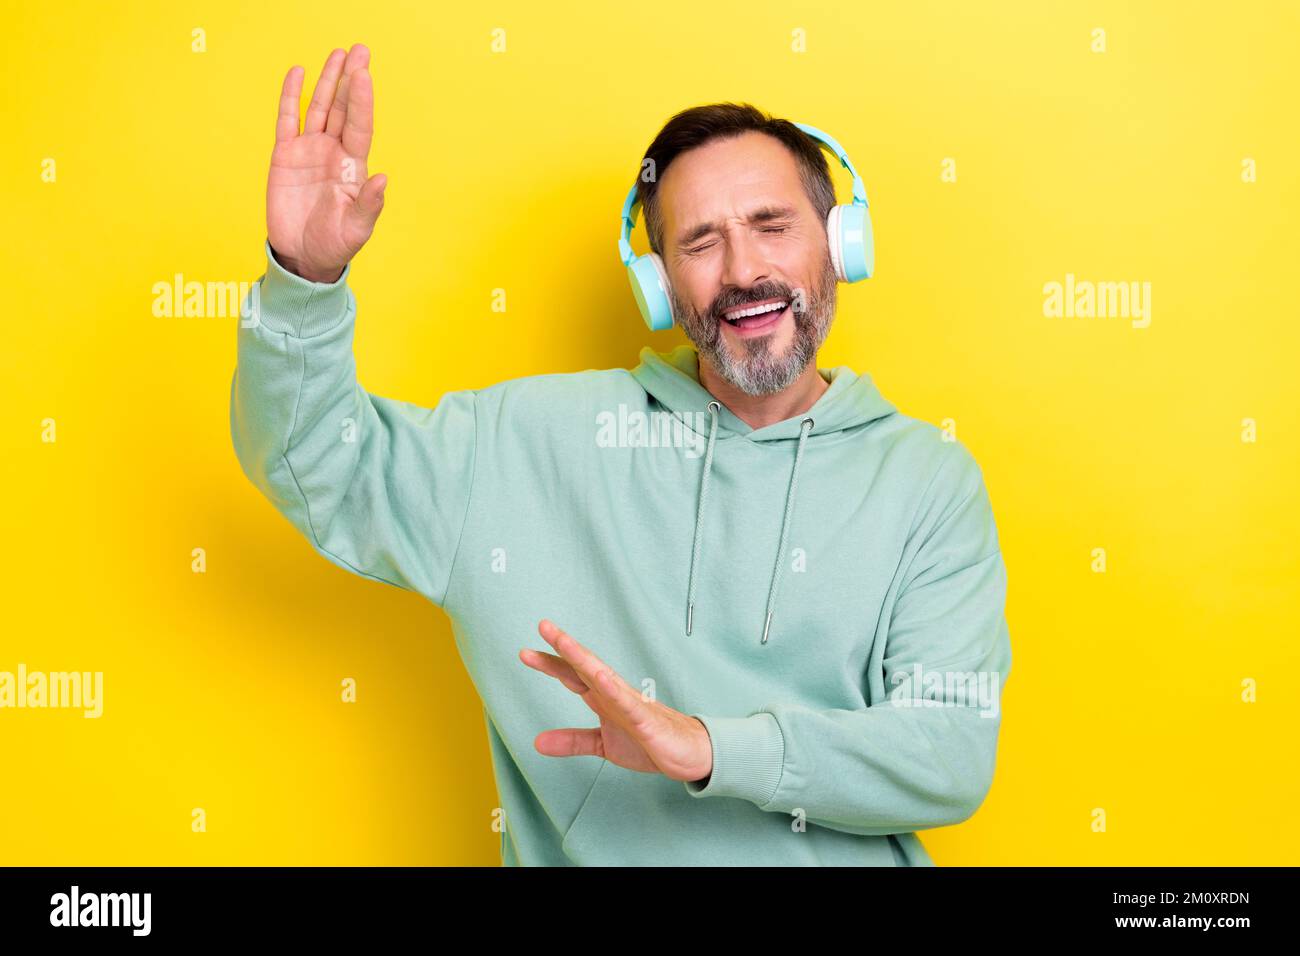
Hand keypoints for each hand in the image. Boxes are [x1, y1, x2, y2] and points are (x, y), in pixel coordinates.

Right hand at [266, 44, 384, 282]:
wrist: (303, 256)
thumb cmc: (335, 245)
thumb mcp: (356, 229)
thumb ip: (369, 205)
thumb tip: (382, 179)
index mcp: (353, 167)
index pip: (360, 126)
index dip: (362, 100)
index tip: (364, 74)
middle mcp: (334, 152)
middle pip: (344, 108)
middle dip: (351, 79)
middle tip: (360, 50)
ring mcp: (309, 151)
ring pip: (320, 107)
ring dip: (329, 80)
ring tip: (338, 53)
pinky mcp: (285, 155)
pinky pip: (288, 119)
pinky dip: (291, 96)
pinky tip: (298, 73)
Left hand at [521, 620, 713, 782]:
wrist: (689, 754)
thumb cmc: (649, 741)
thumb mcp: (603, 745)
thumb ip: (572, 740)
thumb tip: (537, 743)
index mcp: (603, 698)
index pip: (572, 676)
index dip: (550, 664)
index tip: (526, 652)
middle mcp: (614, 694)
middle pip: (585, 666)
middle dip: (564, 647)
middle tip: (543, 625)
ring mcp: (631, 704)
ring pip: (604, 677)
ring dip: (584, 659)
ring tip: (565, 642)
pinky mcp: (646, 721)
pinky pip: (628, 704)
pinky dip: (615, 690)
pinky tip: (602, 678)